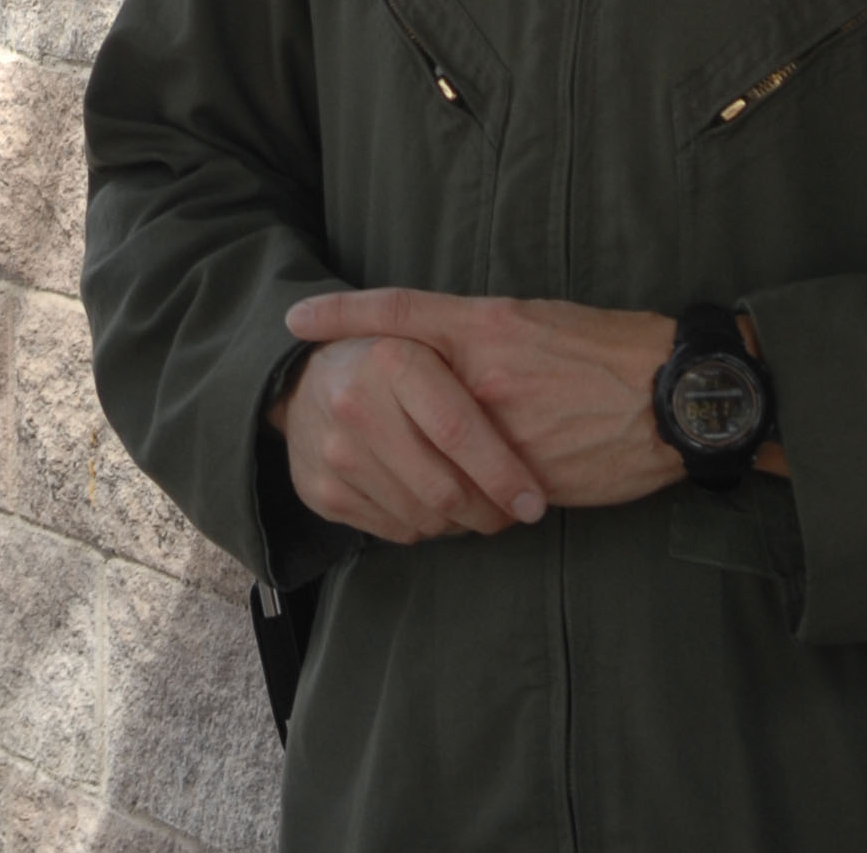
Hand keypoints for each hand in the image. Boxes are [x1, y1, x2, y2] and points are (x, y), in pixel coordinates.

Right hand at [265, 321, 547, 542]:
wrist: (305, 381)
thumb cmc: (393, 359)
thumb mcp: (434, 335)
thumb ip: (483, 356)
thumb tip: (561, 391)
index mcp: (391, 358)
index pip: (457, 431)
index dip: (504, 474)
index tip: (535, 501)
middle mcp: (355, 404)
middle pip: (444, 490)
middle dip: (491, 511)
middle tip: (515, 510)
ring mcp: (334, 452)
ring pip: (424, 518)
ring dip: (462, 522)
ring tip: (477, 501)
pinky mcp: (322, 492)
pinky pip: (398, 531)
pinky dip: (427, 526)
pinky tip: (434, 501)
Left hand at [285, 290, 681, 510]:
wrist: (676, 396)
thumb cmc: (612, 350)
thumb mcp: (537, 321)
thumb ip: (479, 336)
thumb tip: (436, 351)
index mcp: (486, 324)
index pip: (395, 314)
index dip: (341, 315)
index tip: (296, 318)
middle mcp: (484, 371)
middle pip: (403, 393)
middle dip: (375, 414)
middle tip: (343, 415)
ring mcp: (502, 426)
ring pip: (435, 452)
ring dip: (422, 467)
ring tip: (412, 472)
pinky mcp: (525, 475)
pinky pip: (474, 491)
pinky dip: (466, 496)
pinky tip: (469, 502)